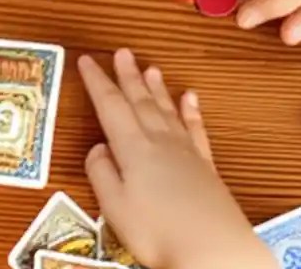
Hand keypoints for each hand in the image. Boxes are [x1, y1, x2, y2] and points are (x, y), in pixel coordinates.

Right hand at [78, 50, 273, 268]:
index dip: (97, 81)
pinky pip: (195, 128)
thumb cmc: (158, 231)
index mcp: (133, 148)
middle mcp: (160, 141)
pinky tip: (190, 98)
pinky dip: (190, 111)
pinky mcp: (205, 166)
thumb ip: (101, 172)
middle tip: (121, 52)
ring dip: (156, 88)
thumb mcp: (114, 206)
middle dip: (128, 75)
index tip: (87, 60)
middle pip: (140, 100)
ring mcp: (186, 151)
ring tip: (150, 68)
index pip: (110, 106)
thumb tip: (98, 147)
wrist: (213, 247)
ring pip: (167, 109)